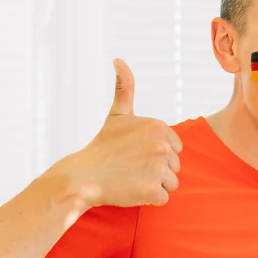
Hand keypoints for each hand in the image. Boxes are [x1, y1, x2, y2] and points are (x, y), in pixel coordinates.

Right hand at [48, 59, 183, 207]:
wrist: (83, 177)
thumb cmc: (103, 146)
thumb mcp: (118, 114)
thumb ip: (125, 86)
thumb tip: (118, 59)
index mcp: (159, 127)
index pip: (175, 148)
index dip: (157, 154)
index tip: (136, 153)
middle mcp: (163, 145)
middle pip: (175, 166)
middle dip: (157, 170)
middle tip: (132, 168)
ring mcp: (158, 168)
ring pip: (172, 183)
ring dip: (155, 185)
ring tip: (133, 178)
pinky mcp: (153, 190)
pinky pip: (164, 198)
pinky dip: (150, 199)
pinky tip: (132, 190)